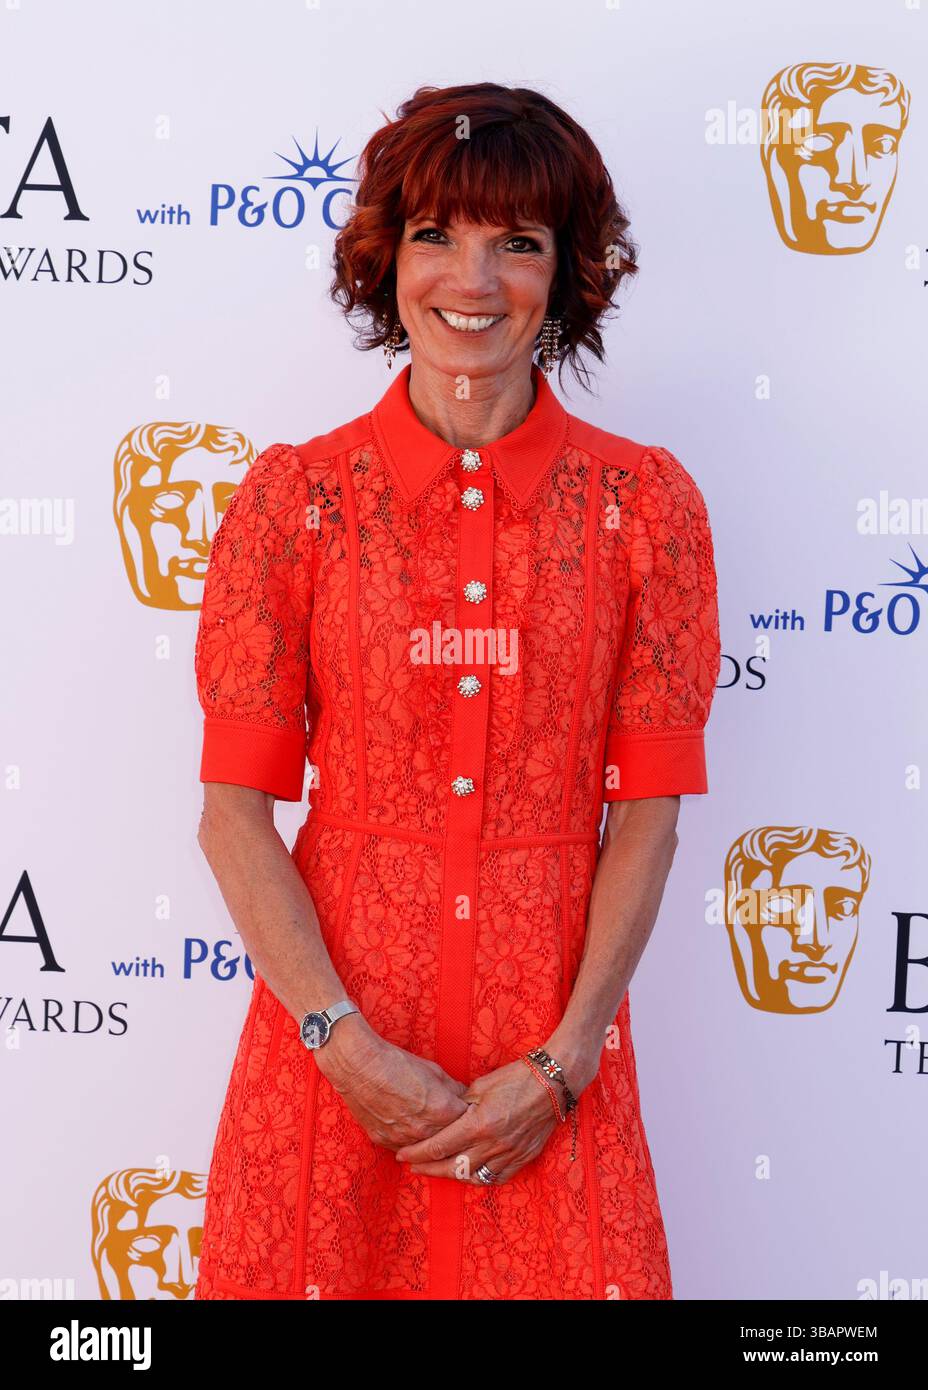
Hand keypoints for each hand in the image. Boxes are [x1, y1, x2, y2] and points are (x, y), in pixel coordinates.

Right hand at [314, 1020, 469, 1151]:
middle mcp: (425, 1130)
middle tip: (449, 1119)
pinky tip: (409, 1129)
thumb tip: (462, 1096)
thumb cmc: (396, 1063)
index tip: (466, 1110)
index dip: (468, 1115)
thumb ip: (452, 1088)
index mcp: (442, 1110)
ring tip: (428, 1124)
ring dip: (431, 1139)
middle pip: (449, 1139)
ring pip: (426, 1149)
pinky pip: (404, 1148)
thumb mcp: (433, 1070)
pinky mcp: (384, 1141)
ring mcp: (404, 1139)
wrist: (359, 1066)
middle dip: (453, 1130)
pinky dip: (409, 1141)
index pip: (467, 1121)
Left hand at [393, 1059, 560, 1184]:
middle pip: (452, 1166)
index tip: (402, 1154)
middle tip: (412, 1166)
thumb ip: (461, 1104)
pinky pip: (498, 1177)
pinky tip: (470, 1174)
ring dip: (452, 1175)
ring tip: (437, 1171)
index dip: (418, 1152)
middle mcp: (492, 1144)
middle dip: (428, 1168)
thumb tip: (446, 1115)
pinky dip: (481, 1177)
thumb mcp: (481, 1085)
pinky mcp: (523, 1157)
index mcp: (478, 1124)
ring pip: (473, 1176)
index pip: (439, 1146)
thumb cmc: (516, 1077)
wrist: (553, 1083)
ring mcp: (509, 1154)